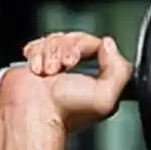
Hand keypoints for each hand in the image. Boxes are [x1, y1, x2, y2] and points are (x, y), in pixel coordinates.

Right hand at [0, 32, 133, 133]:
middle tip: (61, 66)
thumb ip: (120, 70)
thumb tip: (109, 46)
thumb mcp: (105, 96)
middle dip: (64, 49)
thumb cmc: (63, 110)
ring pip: (56, 40)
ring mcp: (57, 68)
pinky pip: (39, 44)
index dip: (83, 47)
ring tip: (47, 72)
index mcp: (97, 80)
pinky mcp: (38, 64)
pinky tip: (38, 69)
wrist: (30, 110)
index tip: (74, 59)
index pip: (96, 45)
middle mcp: (78, 74)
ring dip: (49, 53)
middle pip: (75, 39)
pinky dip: (36, 53)